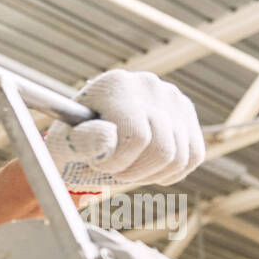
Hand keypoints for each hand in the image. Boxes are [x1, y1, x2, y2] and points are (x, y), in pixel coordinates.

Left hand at [45, 70, 204, 189]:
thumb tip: (108, 139)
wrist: (85, 132)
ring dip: (148, 174)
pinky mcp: (187, 115)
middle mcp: (149, 85)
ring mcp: (173, 98)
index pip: (136, 138)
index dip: (116, 163)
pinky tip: (144, 168)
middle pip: (162, 150)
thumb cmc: (72, 141)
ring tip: (124, 167)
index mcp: (116, 84)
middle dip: (133, 171)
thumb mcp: (65, 142)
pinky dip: (168, 173)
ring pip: (179, 158)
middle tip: (111, 169)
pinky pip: (192, 157)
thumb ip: (83, 141)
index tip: (96, 163)